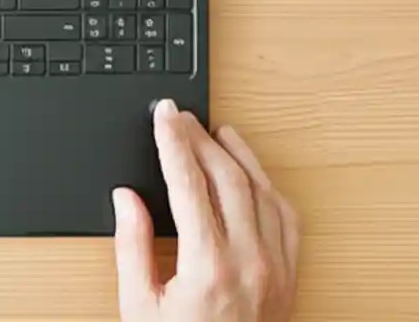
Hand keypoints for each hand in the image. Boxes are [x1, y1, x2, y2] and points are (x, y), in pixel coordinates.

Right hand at [113, 100, 300, 321]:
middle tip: (180, 117)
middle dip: (200, 139)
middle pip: (228, 177)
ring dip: (239, 155)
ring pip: (263, 191)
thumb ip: (132, 246)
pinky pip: (288, 218)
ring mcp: (276, 270)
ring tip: (216, 132)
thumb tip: (127, 197)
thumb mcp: (140, 307)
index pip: (188, 184)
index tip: (163, 116)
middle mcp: (249, 262)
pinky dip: (269, 188)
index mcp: (207, 267)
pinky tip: (253, 175)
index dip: (172, 142)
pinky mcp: (291, 278)